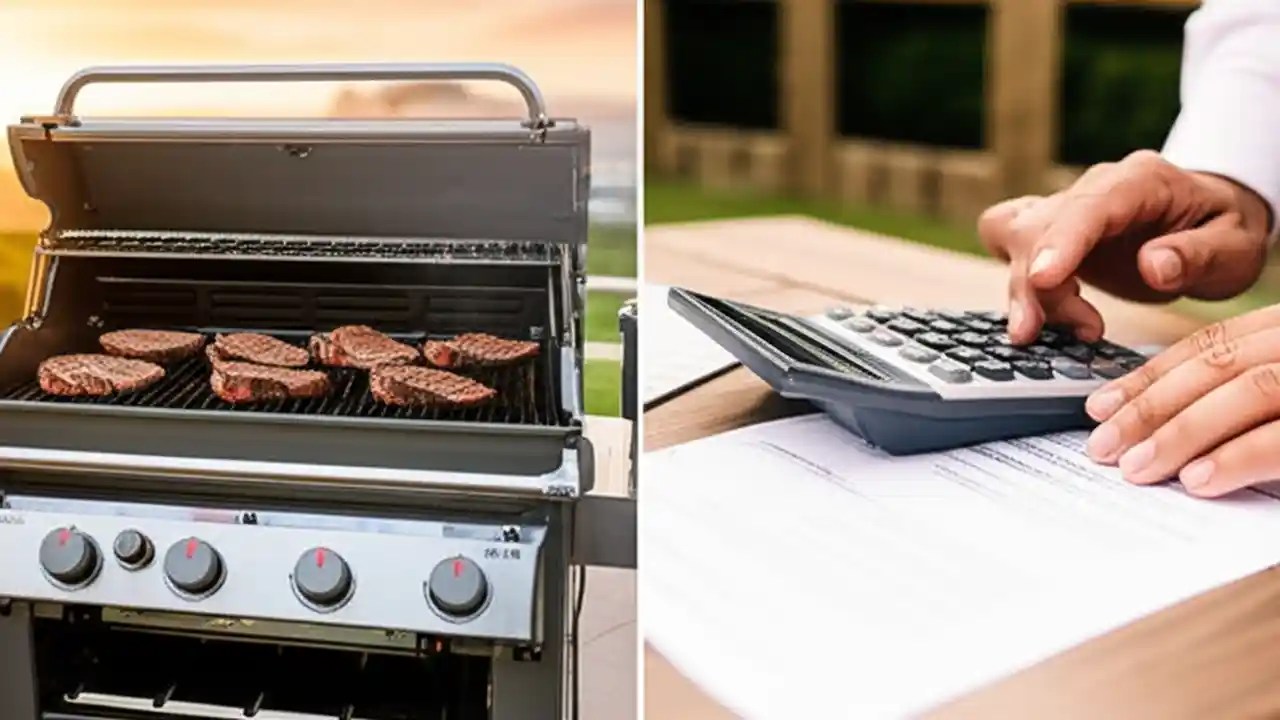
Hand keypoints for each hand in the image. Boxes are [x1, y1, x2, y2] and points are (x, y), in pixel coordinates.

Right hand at [978, 150, 1271, 344]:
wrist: (1209, 221)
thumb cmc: (1223, 231)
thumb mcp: (1234, 247)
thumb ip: (1197, 255)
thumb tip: (1153, 267)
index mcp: (1140, 181)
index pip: (1087, 207)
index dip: (1060, 242)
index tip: (1043, 279)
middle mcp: (1093, 189)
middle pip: (1038, 229)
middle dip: (1041, 286)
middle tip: (1082, 331)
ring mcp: (1067, 208)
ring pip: (1015, 238)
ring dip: (1022, 290)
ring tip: (1062, 329)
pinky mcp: (1050, 232)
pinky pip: (1006, 242)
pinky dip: (1013, 279)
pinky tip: (1039, 312)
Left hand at [1083, 305, 1279, 496]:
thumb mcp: (1278, 397)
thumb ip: (1238, 398)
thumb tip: (1159, 428)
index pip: (1212, 345)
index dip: (1150, 376)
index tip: (1100, 406)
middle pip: (1217, 366)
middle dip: (1150, 407)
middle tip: (1102, 447)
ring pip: (1247, 392)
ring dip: (1181, 433)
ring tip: (1135, 468)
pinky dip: (1237, 458)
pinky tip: (1197, 480)